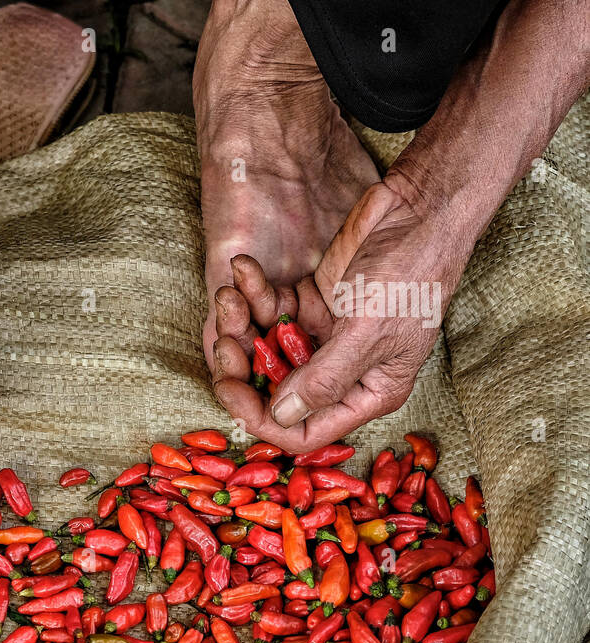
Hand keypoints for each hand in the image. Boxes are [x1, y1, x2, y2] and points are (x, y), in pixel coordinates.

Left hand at [210, 172, 467, 450]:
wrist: (422, 208)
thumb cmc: (413, 272)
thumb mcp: (369, 330)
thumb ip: (325, 378)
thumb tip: (281, 417)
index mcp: (367, 392)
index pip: (305, 430)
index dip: (262, 418)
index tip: (230, 390)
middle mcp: (342, 371)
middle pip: (275, 391)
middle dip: (242, 369)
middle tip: (224, 341)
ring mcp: (323, 338)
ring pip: (263, 349)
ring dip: (239, 325)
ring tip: (229, 295)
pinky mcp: (309, 304)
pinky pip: (268, 311)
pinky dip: (252, 294)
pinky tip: (243, 270)